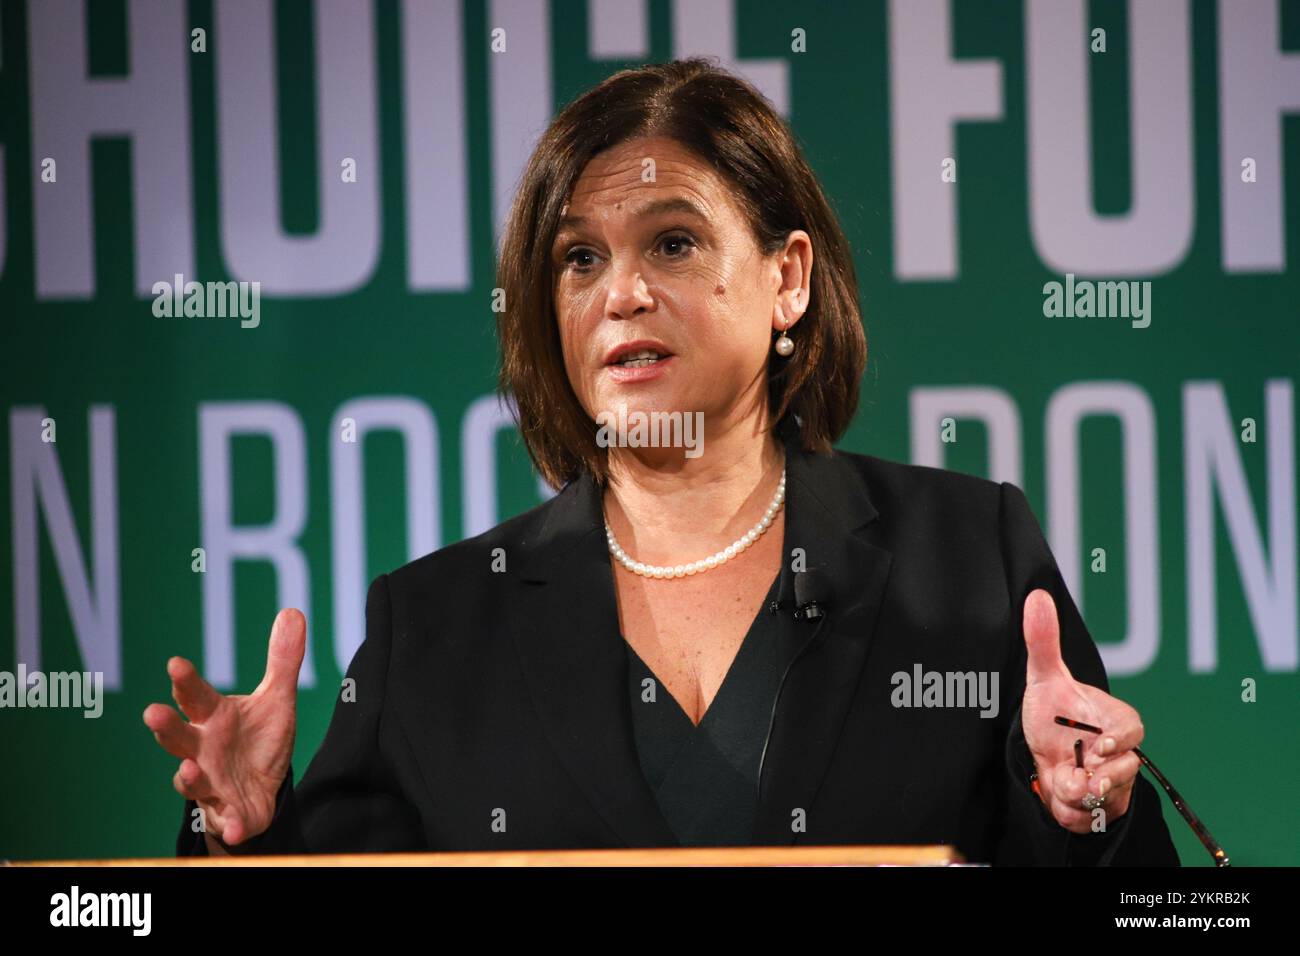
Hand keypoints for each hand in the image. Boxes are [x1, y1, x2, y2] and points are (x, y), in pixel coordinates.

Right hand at [143, 608, 305, 845]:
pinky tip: (232, 826)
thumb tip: (293, 611)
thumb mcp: (276, 700)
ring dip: (188, 777)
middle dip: (166, 726)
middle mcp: (202, 749)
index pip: (196, 696)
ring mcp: (210, 783)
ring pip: (191, 780)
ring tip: (190, 768)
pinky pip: (224, 821)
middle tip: (153, 713)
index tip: (176, 664)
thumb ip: (282, 661)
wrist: (263, 791)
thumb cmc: (258, 740)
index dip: (185, 681)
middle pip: (178, 737)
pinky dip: (226, 824)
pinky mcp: (227, 814)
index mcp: (213, 718)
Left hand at [1020, 589, 1142, 833]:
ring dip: (1085, 795)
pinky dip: (1071, 812)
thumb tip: (1036, 595)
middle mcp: (1115, 755)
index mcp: (1111, 722)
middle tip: (1084, 777)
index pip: (1131, 729)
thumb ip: (1043, 642)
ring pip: (1107, 797)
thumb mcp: (1044, 679)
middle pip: (1127, 770)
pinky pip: (1088, 818)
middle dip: (1106, 777)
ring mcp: (1106, 783)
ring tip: (1066, 785)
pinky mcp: (1092, 809)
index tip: (1102, 742)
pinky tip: (1057, 798)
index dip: (1121, 738)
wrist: (1042, 754)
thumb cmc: (1053, 714)